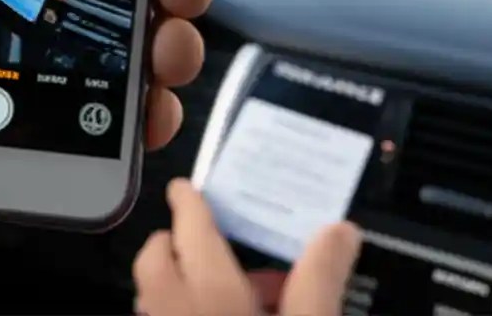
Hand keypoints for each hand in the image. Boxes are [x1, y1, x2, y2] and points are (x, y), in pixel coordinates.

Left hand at [133, 180, 361, 315]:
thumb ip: (320, 279)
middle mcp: (173, 311)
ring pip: (152, 295)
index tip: (186, 188)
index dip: (188, 203)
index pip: (190, 229)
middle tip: (203, 237)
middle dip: (172, 242)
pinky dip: (182, 309)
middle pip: (153, 261)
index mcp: (211, 294)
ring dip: (178, 281)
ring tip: (226, 287)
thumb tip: (339, 233)